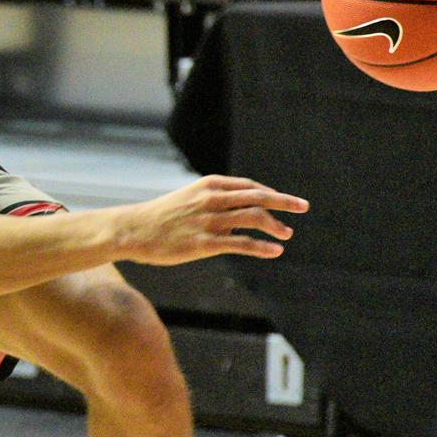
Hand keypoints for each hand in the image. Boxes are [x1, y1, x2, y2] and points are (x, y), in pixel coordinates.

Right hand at [114, 174, 307, 265]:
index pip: (249, 186)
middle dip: (284, 202)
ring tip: (287, 234)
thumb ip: (212, 199)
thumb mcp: (188, 198)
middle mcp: (212, 199)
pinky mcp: (204, 243)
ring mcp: (209, 221)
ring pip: (253, 219)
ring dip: (275, 226)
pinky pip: (241, 243)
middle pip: (258, 197)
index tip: (286, 201)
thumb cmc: (160, 216)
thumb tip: (236, 207)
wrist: (133, 229)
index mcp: (209, 185)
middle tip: (303, 207)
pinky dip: (262, 247)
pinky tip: (275, 251)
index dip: (271, 193)